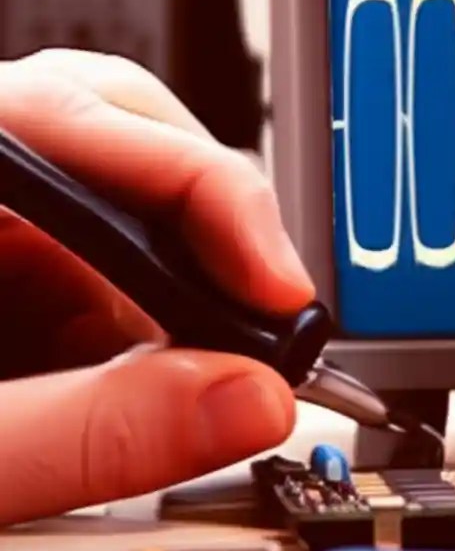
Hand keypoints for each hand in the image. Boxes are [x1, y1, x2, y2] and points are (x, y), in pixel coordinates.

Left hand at [0, 50, 312, 524]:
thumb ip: (90, 432)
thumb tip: (245, 399)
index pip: (84, 118)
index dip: (210, 199)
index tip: (273, 298)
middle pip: (123, 136)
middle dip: (205, 242)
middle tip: (255, 333)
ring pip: (126, 206)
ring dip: (177, 298)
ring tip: (177, 381)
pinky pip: (98, 266)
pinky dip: (137, 330)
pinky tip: (126, 385)